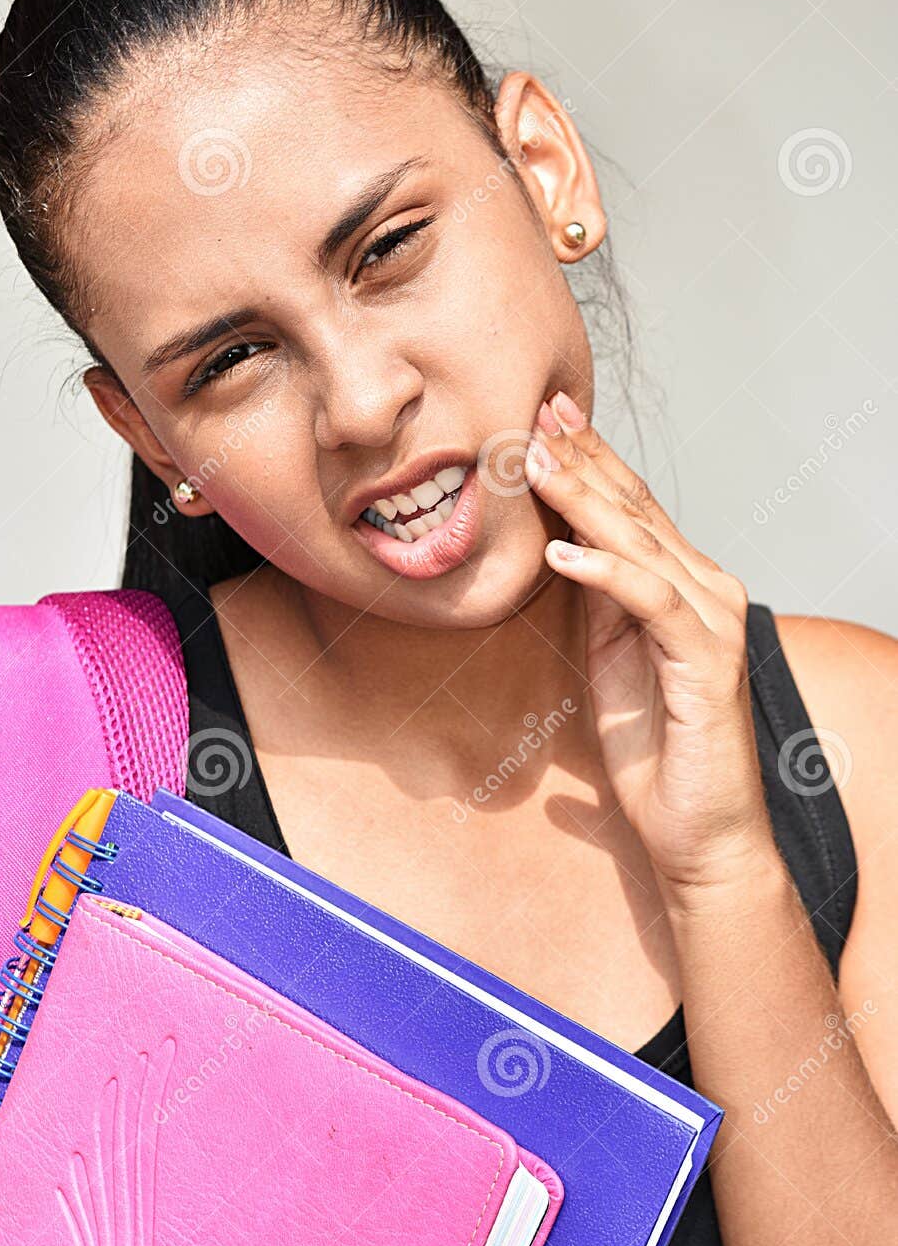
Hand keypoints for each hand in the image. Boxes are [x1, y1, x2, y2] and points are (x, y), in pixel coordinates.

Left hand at [525, 391, 775, 898]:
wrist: (698, 834)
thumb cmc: (656, 754)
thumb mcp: (609, 661)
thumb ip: (596, 604)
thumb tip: (557, 551)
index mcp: (681, 589)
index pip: (630, 510)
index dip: (588, 461)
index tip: (542, 418)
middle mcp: (706, 592)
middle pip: (636, 510)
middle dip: (584, 458)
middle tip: (536, 412)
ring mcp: (712, 622)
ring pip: (642, 542)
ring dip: (584, 499)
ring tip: (534, 462)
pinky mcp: (707, 660)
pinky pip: (651, 601)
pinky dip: (606, 571)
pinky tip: (561, 552)